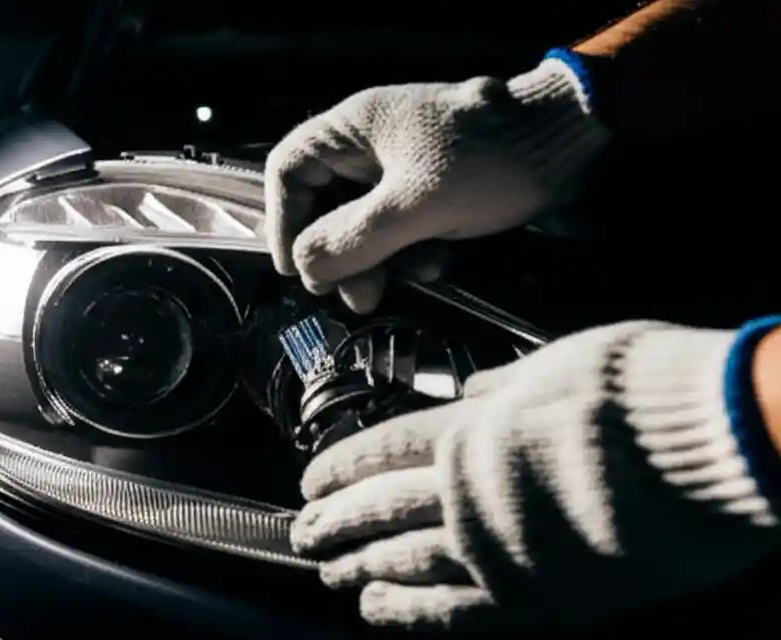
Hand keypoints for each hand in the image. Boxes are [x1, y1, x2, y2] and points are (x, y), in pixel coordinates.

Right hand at [265, 58, 607, 312]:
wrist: (572, 141)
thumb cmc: (489, 160)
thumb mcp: (413, 206)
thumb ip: (352, 240)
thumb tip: (306, 268)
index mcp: (355, 127)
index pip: (289, 171)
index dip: (283, 221)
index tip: (296, 267)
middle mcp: (371, 142)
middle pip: (326, 204)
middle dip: (340, 254)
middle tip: (356, 294)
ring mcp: (404, 164)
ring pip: (365, 222)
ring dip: (378, 260)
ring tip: (398, 286)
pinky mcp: (435, 186)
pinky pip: (402, 225)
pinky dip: (412, 250)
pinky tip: (437, 264)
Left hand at [290, 321, 780, 630]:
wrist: (711, 445)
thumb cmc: (640, 391)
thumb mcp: (556, 363)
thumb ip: (499, 387)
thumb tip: (466, 393)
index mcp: (469, 431)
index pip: (380, 450)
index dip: (339, 467)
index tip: (311, 479)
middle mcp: (467, 491)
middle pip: (378, 508)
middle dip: (333, 521)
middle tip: (302, 532)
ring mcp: (495, 548)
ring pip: (402, 560)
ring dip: (358, 566)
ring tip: (329, 571)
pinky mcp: (533, 596)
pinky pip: (452, 611)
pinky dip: (408, 612)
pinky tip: (376, 610)